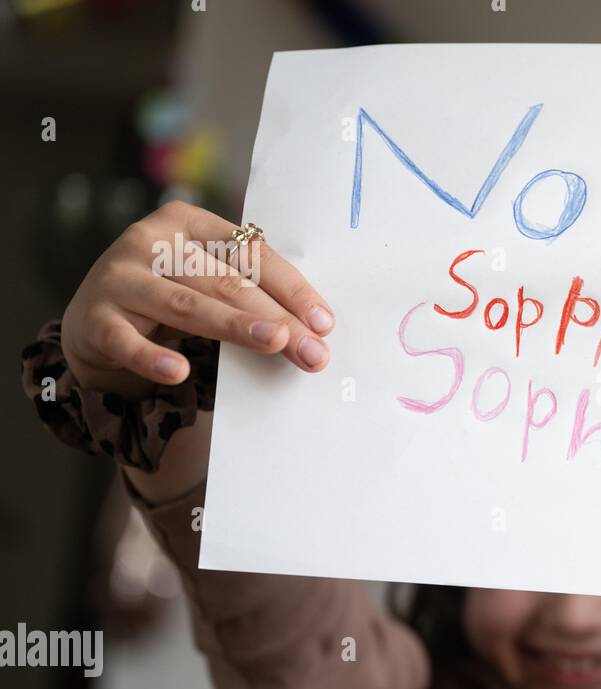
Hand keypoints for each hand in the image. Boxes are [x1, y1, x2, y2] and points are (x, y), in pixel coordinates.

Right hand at [62, 201, 332, 398]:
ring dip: (235, 326)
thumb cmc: (169, 297)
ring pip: (187, 305)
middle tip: (313, 351)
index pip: (251, 254)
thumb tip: (315, 329)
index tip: (324, 323)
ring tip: (276, 344)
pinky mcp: (94, 318)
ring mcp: (119, 277)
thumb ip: (249, 292)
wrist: (95, 323)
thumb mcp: (207, 282)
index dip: (292, 288)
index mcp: (189, 223)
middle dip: (277, 318)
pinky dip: (151, 357)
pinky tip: (178, 372)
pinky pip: (126, 341)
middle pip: (226, 282)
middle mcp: (150, 241)